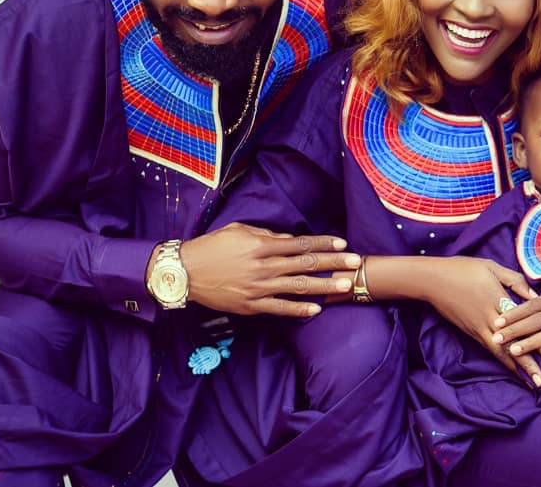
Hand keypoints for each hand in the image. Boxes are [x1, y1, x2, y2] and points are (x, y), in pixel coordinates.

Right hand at [177, 223, 359, 316]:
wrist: (184, 272)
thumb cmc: (211, 247)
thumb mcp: (238, 231)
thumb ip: (265, 234)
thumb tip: (287, 239)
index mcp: (261, 245)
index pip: (300, 244)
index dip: (323, 244)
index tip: (342, 244)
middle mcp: (264, 266)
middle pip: (306, 264)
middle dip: (334, 263)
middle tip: (356, 262)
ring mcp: (258, 288)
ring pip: (298, 287)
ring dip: (324, 286)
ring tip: (346, 286)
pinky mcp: (251, 305)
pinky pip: (279, 308)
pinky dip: (298, 309)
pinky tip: (316, 309)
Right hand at [420, 256, 540, 386]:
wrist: (432, 280)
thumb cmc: (462, 270)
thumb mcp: (491, 268)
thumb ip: (514, 281)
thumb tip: (535, 295)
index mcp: (496, 300)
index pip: (519, 325)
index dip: (533, 339)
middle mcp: (488, 319)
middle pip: (510, 346)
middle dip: (526, 365)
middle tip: (540, 382)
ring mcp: (478, 328)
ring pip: (500, 352)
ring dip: (515, 368)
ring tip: (529, 383)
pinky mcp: (470, 332)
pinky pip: (489, 349)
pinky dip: (502, 360)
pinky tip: (511, 368)